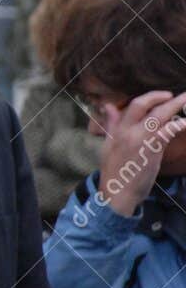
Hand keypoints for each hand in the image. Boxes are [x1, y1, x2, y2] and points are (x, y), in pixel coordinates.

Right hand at [94, 90, 185, 216]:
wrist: (118, 192)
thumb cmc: (114, 170)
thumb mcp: (108, 145)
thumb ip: (111, 124)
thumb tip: (109, 106)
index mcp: (118, 130)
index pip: (134, 105)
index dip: (151, 97)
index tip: (164, 95)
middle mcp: (129, 131)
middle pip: (146, 107)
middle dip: (165, 98)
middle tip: (182, 95)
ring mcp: (141, 140)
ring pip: (159, 117)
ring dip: (175, 107)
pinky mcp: (152, 151)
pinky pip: (167, 133)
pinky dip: (178, 125)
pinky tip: (184, 122)